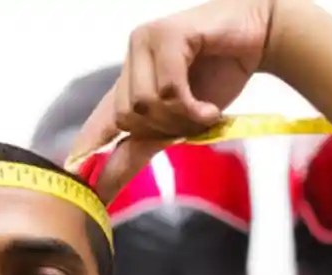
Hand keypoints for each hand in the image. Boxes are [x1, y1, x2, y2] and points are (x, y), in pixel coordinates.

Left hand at [67, 0, 282, 201]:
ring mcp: (145, 42)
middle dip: (163, 130)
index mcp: (131, 79)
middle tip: (193, 123)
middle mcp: (132, 59)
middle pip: (125, 118)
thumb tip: (107, 183)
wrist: (262, 36)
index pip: (101, 119)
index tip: (70, 172)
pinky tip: (210, 109)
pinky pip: (167, 90)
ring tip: (204, 113)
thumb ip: (147, 142)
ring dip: (179, 119)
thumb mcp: (181, 118)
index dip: (87, 147)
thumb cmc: (223, 73)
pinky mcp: (166, 34)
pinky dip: (191, 108)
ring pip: (143, 105)